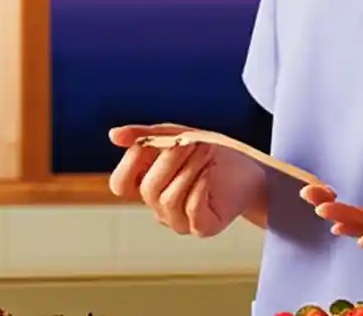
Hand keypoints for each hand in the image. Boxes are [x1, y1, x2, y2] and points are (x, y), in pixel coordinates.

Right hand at [109, 124, 265, 237]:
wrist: (249, 170)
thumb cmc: (209, 153)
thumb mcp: (176, 135)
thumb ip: (146, 136)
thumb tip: (113, 135)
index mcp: (147, 187)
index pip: (120, 185)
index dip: (131, 162)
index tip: (156, 140)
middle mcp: (159, 208)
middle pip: (147, 189)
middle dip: (169, 160)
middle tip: (190, 141)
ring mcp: (180, 221)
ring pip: (168, 199)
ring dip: (188, 169)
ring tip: (206, 150)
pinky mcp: (203, 228)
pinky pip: (192, 210)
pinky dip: (199, 186)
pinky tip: (210, 169)